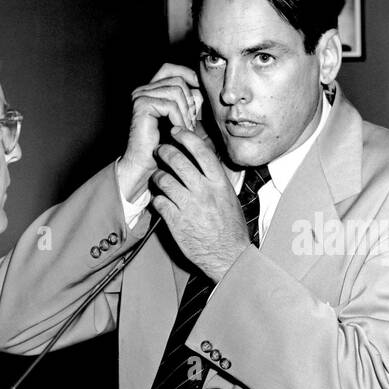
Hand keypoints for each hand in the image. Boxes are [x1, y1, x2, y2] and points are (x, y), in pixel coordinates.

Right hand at [116, 64, 201, 202]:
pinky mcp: (141, 104)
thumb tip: (202, 88)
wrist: (146, 164)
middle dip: (190, 100)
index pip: (171, 68)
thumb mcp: (184, 121)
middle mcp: (144, 89)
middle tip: (190, 122)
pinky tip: (178, 132)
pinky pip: (170, 105)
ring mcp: (141, 95)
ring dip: (186, 112)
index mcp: (152, 89)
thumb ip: (192, 104)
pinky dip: (179, 119)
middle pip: (178, 79)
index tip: (202, 93)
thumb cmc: (165, 146)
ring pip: (176, 90)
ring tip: (185, 129)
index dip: (189, 75)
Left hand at [151, 126, 249, 281]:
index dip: (185, 137)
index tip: (176, 131)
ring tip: (159, 177)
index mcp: (219, 184)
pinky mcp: (176, 221)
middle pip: (177, 160)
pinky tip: (161, 200)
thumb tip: (204, 161)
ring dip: (158, 176)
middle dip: (164, 151)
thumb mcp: (229, 198)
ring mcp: (188, 206)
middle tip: (160, 150)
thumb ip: (216, 179)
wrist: (228, 256)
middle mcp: (204, 192)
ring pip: (164, 179)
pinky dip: (157, 199)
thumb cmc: (231, 228)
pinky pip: (159, 201)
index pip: (200, 151)